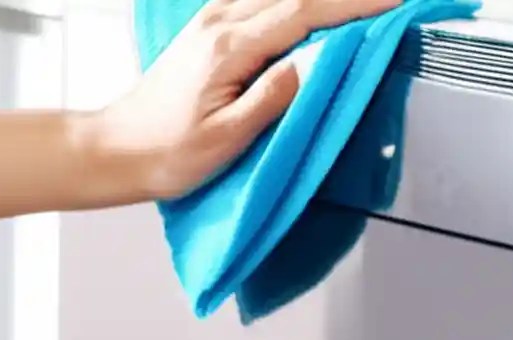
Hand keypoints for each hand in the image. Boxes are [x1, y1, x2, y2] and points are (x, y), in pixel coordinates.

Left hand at [96, 0, 399, 200]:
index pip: (305, 12)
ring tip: (367, 3)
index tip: (394, 3)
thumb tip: (320, 60)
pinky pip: (266, 1)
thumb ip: (276, 94)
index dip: (354, 5)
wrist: (118, 149)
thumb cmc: (168, 151)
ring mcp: (214, 21)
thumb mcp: (229, 135)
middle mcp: (220, 23)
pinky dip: (301, 3)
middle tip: (393, 1)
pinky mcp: (213, 29)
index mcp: (228, 48)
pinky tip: (320, 10)